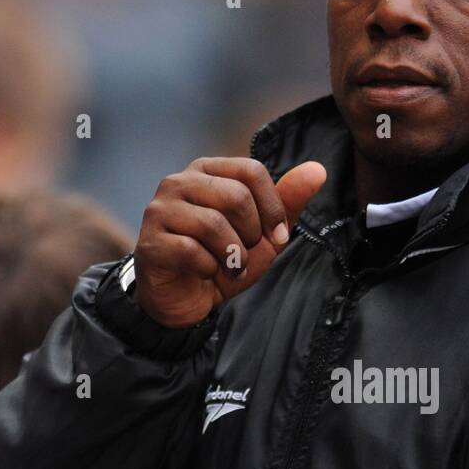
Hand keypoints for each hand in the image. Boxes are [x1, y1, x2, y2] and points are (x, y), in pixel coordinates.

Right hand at [133, 156, 326, 326]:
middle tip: (244, 254)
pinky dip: (209, 268)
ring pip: (213, 224)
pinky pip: (191, 250)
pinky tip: (205, 273)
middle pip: (235, 196)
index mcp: (208, 172)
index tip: (276, 236)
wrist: (184, 298)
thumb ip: (287, 203)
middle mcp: (179, 182)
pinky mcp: (150, 240)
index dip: (273, 207)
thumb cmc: (221, 260)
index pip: (251, 170)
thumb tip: (318, 170)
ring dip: (232, 255)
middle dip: (252, 234)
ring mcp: (160, 209)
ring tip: (229, 267)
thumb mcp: (263, 234)